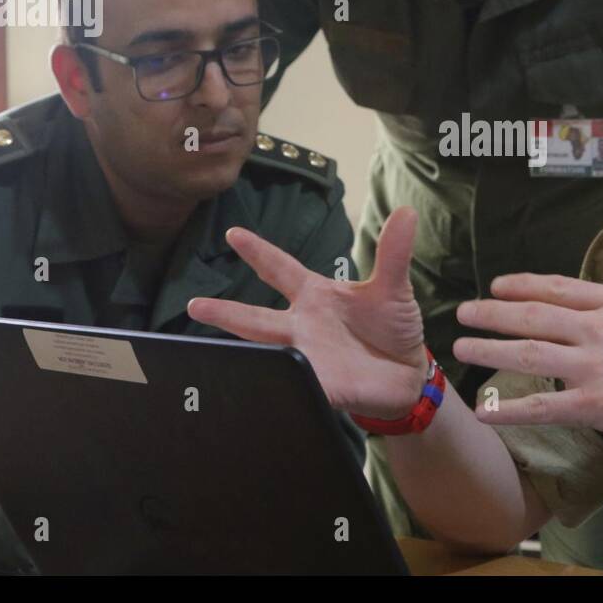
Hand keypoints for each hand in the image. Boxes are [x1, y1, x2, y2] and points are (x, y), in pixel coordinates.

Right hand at [188, 207, 426, 419]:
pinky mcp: (322, 386)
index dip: (258, 252)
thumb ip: (394, 252)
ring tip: (212, 351)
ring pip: (267, 353)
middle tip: (194, 305)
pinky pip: (297, 385)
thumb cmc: (392, 327)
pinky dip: (282, 387)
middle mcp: (303, 326)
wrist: (408, 374)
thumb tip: (407, 211)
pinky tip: (264, 390)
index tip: (233, 234)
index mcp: (316, 295)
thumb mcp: (394, 287)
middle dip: (227, 312)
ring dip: (245, 352)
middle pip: (258, 317)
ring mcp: (308, 357)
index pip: (280, 269)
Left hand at [454, 274, 602, 449]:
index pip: (557, 288)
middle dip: (492, 313)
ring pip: (529, 354)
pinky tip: (486, 410)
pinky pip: (542, 406)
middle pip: (533, 315)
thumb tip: (576, 309)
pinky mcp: (596, 405)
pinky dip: (509, 409)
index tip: (496, 285)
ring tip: (461, 349)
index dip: (520, 285)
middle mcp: (601, 329)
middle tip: (463, 312)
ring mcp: (596, 367)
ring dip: (489, 351)